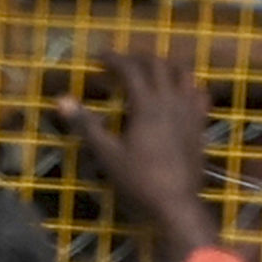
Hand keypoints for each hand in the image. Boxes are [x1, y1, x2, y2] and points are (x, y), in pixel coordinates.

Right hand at [62, 52, 221, 254]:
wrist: (177, 205)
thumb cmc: (139, 181)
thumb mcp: (108, 154)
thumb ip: (87, 124)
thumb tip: (61, 100)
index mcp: (146, 104)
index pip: (129, 68)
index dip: (113, 59)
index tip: (101, 57)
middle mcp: (171, 101)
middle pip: (158, 64)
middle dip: (139, 57)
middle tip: (125, 62)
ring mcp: (189, 112)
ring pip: (184, 74)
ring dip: (167, 66)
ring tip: (154, 71)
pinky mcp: (200, 126)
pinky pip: (200, 96)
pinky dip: (189, 87)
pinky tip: (182, 93)